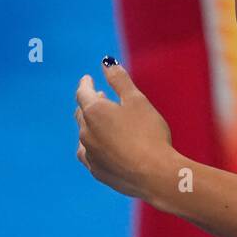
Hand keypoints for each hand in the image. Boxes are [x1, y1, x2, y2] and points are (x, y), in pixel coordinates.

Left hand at [74, 58, 176, 201]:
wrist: (154, 174)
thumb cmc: (148, 133)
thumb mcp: (137, 100)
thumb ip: (119, 80)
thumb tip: (106, 62)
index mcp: (94, 112)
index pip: (83, 93)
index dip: (86, 84)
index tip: (88, 79)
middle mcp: (86, 133)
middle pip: (82, 114)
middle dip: (88, 103)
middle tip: (98, 97)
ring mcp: (90, 154)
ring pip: (84, 135)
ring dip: (90, 125)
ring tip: (100, 123)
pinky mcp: (97, 171)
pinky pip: (89, 155)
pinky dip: (93, 146)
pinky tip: (101, 148)